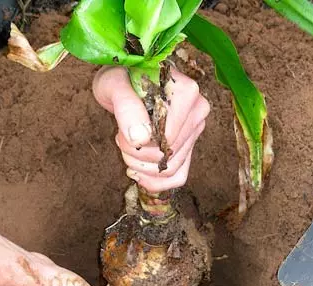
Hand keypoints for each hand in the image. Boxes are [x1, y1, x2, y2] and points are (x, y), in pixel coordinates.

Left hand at [92, 66, 209, 192]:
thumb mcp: (114, 86)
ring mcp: (196, 128)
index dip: (138, 146)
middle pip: (168, 157)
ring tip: (128, 147)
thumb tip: (140, 139)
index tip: (121, 132)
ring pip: (171, 170)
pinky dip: (155, 181)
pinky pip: (179, 176)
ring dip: (142, 168)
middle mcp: (198, 110)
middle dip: (137, 156)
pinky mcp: (190, 143)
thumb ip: (126, 107)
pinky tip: (138, 172)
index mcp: (186, 93)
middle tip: (121, 139)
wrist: (125, 79)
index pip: (165, 140)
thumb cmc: (119, 77)